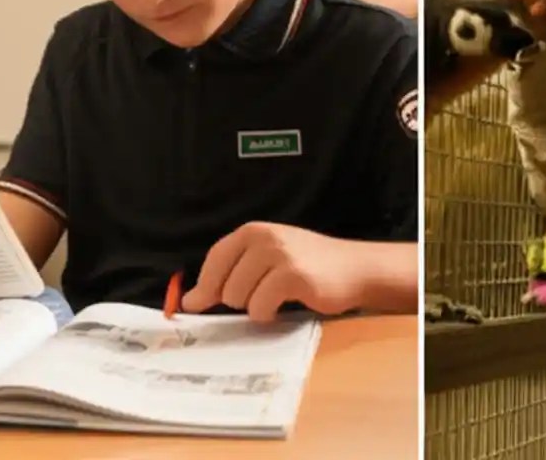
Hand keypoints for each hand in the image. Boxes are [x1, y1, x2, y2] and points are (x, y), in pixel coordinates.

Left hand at [180, 222, 374, 322]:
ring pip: (240, 298)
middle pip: (224, 285)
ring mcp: (279, 256)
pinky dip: (269, 314)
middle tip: (265, 293)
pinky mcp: (293, 277)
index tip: (197, 304)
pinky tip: (288, 303)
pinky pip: (261, 308)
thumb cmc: (309, 266)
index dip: (205, 285)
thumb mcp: (267, 259)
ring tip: (280, 296)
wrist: (355, 268)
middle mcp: (264, 239)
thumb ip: (230, 273)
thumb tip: (190, 300)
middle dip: (239, 299)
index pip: (215, 259)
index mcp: (254, 231)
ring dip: (257, 307)